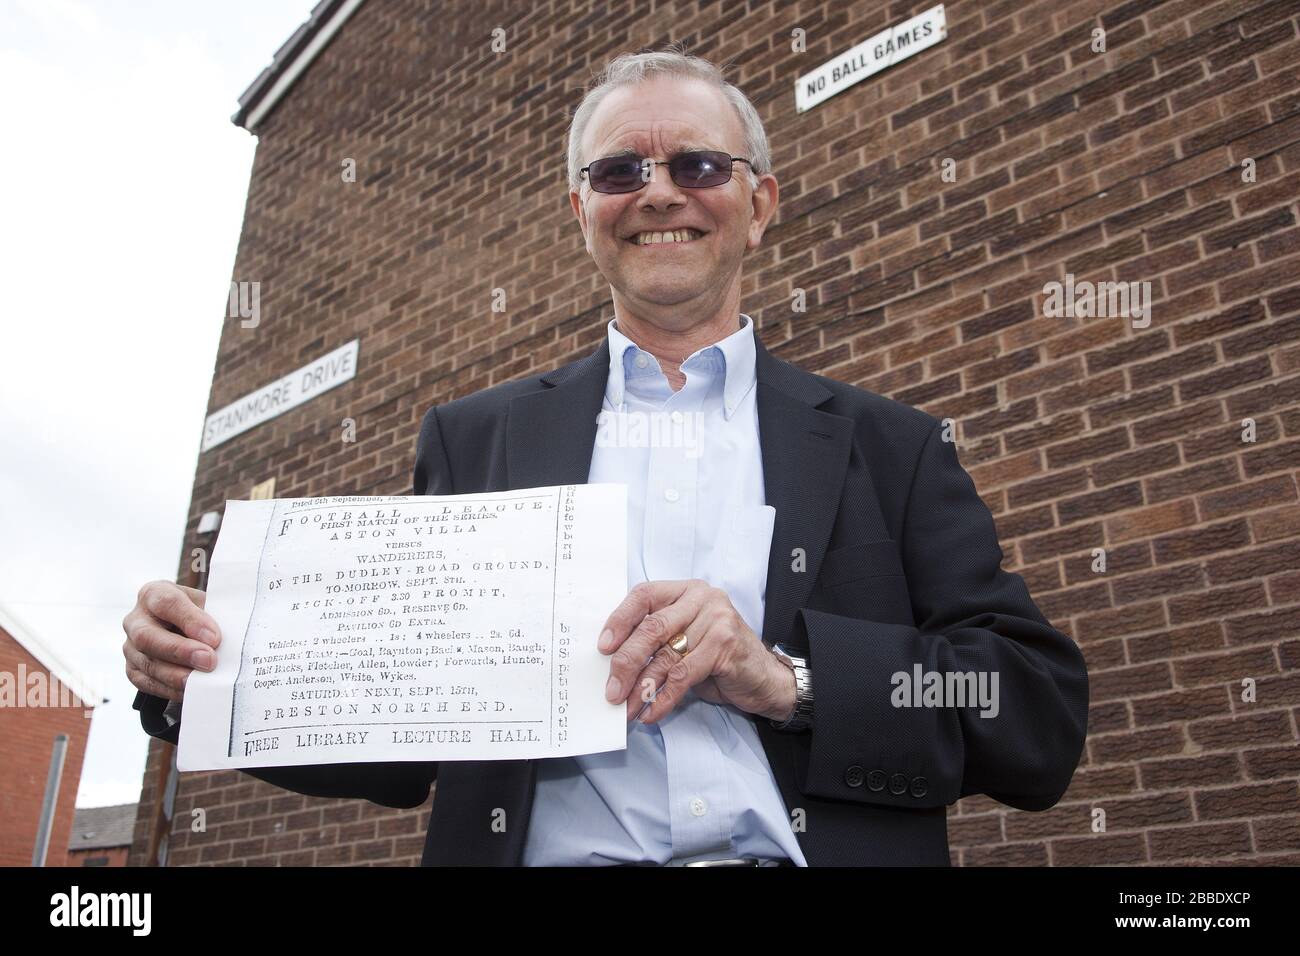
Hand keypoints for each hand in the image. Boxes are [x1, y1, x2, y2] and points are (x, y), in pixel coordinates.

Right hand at [122, 581, 220, 702]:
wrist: (184, 628)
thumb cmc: (198, 613)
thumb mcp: (206, 604)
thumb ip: (212, 616)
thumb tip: (222, 639)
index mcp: (154, 594)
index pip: (167, 603)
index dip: (190, 620)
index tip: (214, 637)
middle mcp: (136, 620)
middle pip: (148, 636)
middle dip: (180, 651)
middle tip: (209, 661)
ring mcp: (130, 646)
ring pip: (148, 663)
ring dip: (177, 674)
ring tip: (202, 680)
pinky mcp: (133, 669)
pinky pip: (147, 683)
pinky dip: (170, 689)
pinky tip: (191, 691)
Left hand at [598, 579, 796, 723]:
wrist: (763, 678)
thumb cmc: (717, 657)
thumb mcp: (685, 638)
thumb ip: (656, 639)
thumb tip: (612, 663)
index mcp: (686, 591)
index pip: (644, 595)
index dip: (620, 620)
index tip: (602, 647)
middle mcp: (702, 599)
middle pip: (651, 628)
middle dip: (626, 663)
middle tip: (611, 690)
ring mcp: (717, 620)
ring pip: (665, 655)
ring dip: (641, 688)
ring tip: (628, 709)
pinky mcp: (725, 646)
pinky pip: (683, 676)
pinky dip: (663, 698)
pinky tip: (651, 713)